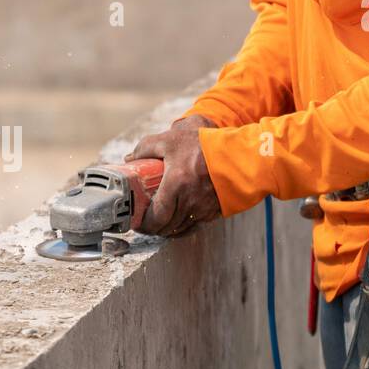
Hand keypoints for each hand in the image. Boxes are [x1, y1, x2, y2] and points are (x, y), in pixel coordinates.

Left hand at [125, 114, 221, 237]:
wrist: (239, 151)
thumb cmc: (204, 144)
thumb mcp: (171, 139)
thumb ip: (146, 147)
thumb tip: (129, 157)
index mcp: (176, 185)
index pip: (156, 217)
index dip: (144, 224)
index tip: (136, 223)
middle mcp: (190, 201)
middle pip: (166, 227)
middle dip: (153, 227)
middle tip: (145, 221)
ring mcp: (204, 209)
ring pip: (180, 228)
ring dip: (168, 227)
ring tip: (160, 219)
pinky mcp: (215, 211)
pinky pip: (195, 224)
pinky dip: (184, 224)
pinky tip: (178, 216)